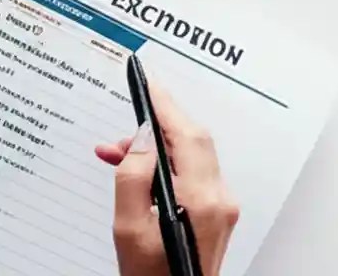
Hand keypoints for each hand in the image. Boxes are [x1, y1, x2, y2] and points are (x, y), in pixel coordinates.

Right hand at [95, 86, 238, 275]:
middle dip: (154, 126)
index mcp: (201, 200)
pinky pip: (191, 172)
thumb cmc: (150, 275)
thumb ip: (132, 177)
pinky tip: (136, 171)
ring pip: (190, 155)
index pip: (187, 135)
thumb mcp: (128, 226)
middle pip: (192, 141)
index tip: (147, 81)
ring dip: (155, 146)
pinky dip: (164, 164)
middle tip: (118, 132)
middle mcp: (220, 199)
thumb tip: (138, 138)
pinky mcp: (216, 211)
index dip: (165, 104)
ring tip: (116, 155)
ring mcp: (222, 206)